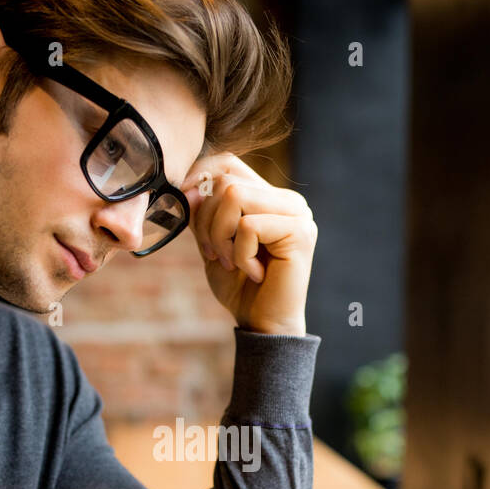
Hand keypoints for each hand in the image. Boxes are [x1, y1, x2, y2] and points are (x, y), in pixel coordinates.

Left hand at [182, 153, 316, 335]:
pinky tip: (255, 273)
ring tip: (232, 263)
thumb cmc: (239, 287)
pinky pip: (248, 226)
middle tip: (215, 255)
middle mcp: (287, 199)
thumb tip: (191, 188)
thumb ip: (203, 213)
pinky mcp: (300, 232)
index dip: (200, 183)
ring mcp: (297, 213)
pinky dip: (240, 254)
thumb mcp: (212, 243)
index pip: (227, 164)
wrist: (262, 324)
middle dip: (207, 221)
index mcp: (268, 197)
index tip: (189, 218)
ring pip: (234, 196)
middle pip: (226, 180)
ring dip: (221, 237)